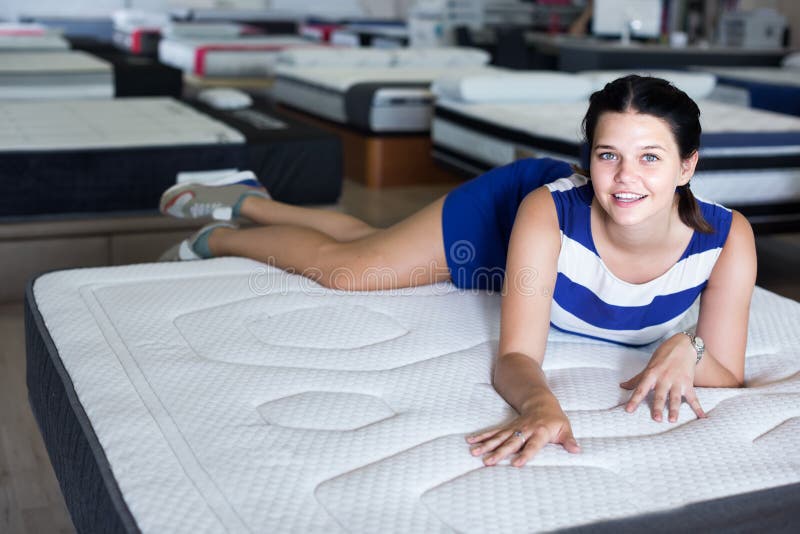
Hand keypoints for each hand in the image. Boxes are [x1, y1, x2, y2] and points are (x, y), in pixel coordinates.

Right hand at [465, 401, 579, 467]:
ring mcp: (513, 428)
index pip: (532, 445)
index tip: (516, 464)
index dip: (525, 454)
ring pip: (498, 437)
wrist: (540, 401)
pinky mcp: (506, 427)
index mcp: (539, 432)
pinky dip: (481, 436)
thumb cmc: (554, 418)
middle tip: (488, 462)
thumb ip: (569, 441)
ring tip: (474, 452)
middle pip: (510, 442)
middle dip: (499, 453)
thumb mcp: (565, 428)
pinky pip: (493, 432)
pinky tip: (470, 441)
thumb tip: (577, 450)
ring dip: (486, 445)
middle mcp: (524, 430)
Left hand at [621, 333, 706, 421]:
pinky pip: (693, 397)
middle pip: (660, 395)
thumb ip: (637, 379)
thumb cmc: (662, 357)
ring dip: (674, 409)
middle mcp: (664, 378)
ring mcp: (677, 381)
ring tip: (672, 420)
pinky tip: (702, 416)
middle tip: (656, 419)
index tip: (629, 410)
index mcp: (651, 374)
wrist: (682, 345)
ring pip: (675, 398)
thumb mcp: (649, 366)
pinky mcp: (688, 383)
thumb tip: (622, 386)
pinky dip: (698, 407)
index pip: (640, 389)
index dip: (634, 400)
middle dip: (658, 407)